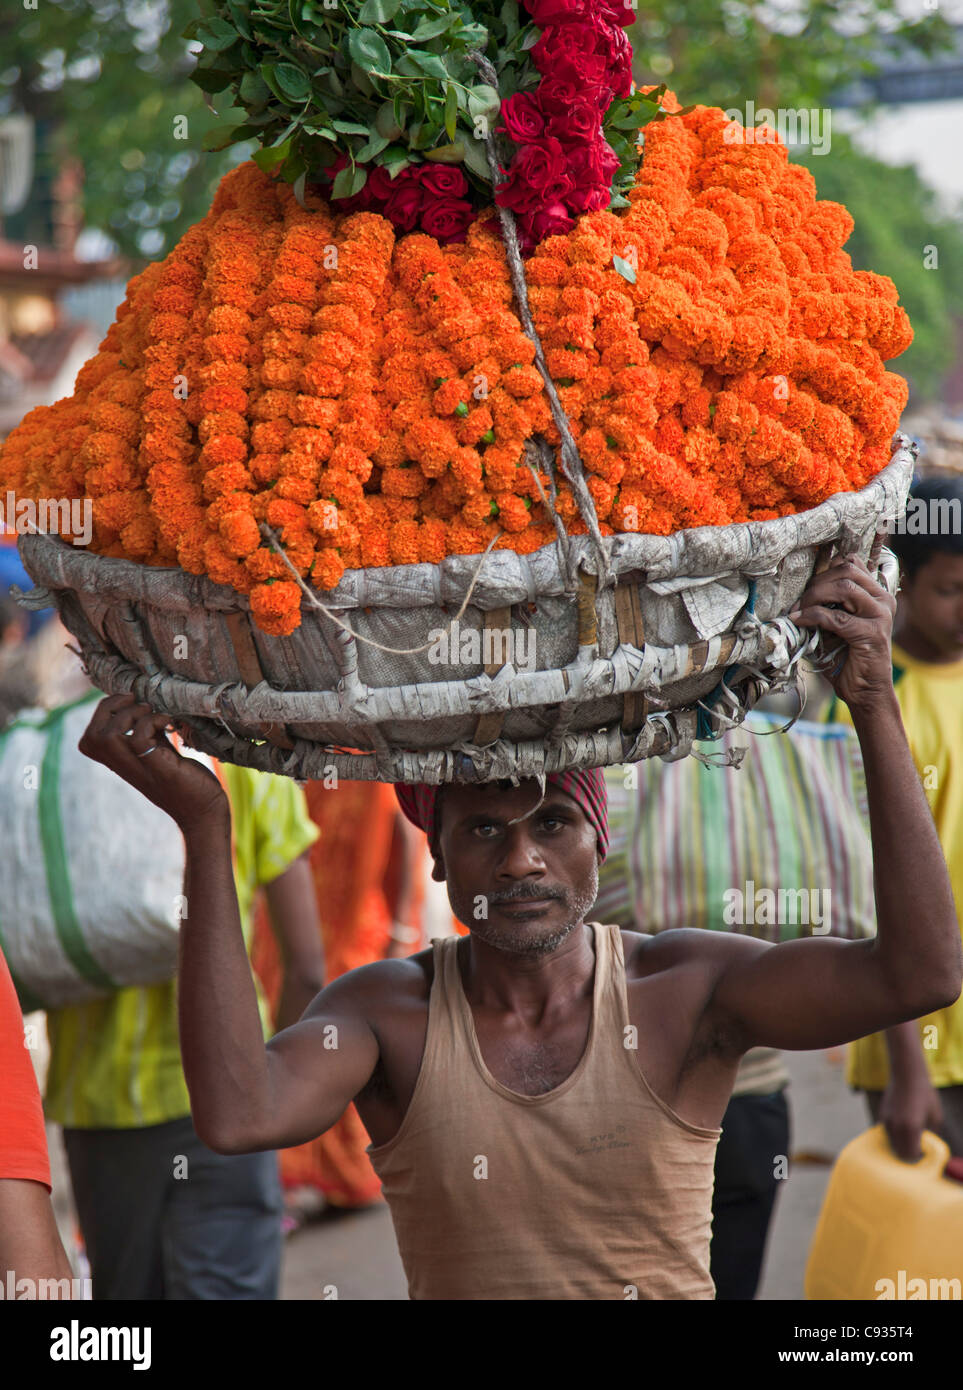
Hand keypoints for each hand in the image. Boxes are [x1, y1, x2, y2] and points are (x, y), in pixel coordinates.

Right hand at [78, 693, 228, 833]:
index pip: (89, 737)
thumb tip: (143, 706)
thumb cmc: (184, 779)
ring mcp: (141, 769)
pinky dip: (152, 722)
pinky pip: (139, 739)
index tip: (129, 701)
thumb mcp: (159, 750)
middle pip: (91, 736)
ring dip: (129, 714)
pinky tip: (168, 721)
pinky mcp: (160, 769)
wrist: (203, 810)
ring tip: (152, 712)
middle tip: (137, 701)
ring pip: (107, 737)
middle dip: (109, 707)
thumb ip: (147, 733)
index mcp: (121, 761)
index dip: (102, 712)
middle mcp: (125, 766)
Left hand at [788, 551, 896, 715]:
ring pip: (844, 587)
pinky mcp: (871, 633)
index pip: (852, 563)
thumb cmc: (846, 657)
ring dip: (814, 596)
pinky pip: (836, 616)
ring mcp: (880, 615)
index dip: (826, 569)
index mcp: (876, 594)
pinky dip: (812, 616)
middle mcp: (883, 599)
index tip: (807, 586)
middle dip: (817, 582)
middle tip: (799, 601)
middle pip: (847, 570)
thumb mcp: (835, 624)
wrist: (864, 690)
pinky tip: (799, 621)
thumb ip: (827, 604)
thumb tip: (797, 591)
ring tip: (798, 610)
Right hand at [879, 1074, 943, 1162]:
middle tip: (917, 1148)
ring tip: (910, 1138)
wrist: (907, 1074)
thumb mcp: (935, 1116)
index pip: (911, 1154)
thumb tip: (931, 1147)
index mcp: (911, 1128)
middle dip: (908, 1154)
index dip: (918, 1156)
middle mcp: (896, 1127)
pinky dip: (894, 1136)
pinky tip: (903, 1128)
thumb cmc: (925, 1094)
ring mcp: (887, 1121)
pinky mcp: (882, 1115)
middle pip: (899, 1152)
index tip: (924, 1152)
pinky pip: (887, 1133)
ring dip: (900, 1145)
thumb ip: (932, 1134)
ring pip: (891, 1144)